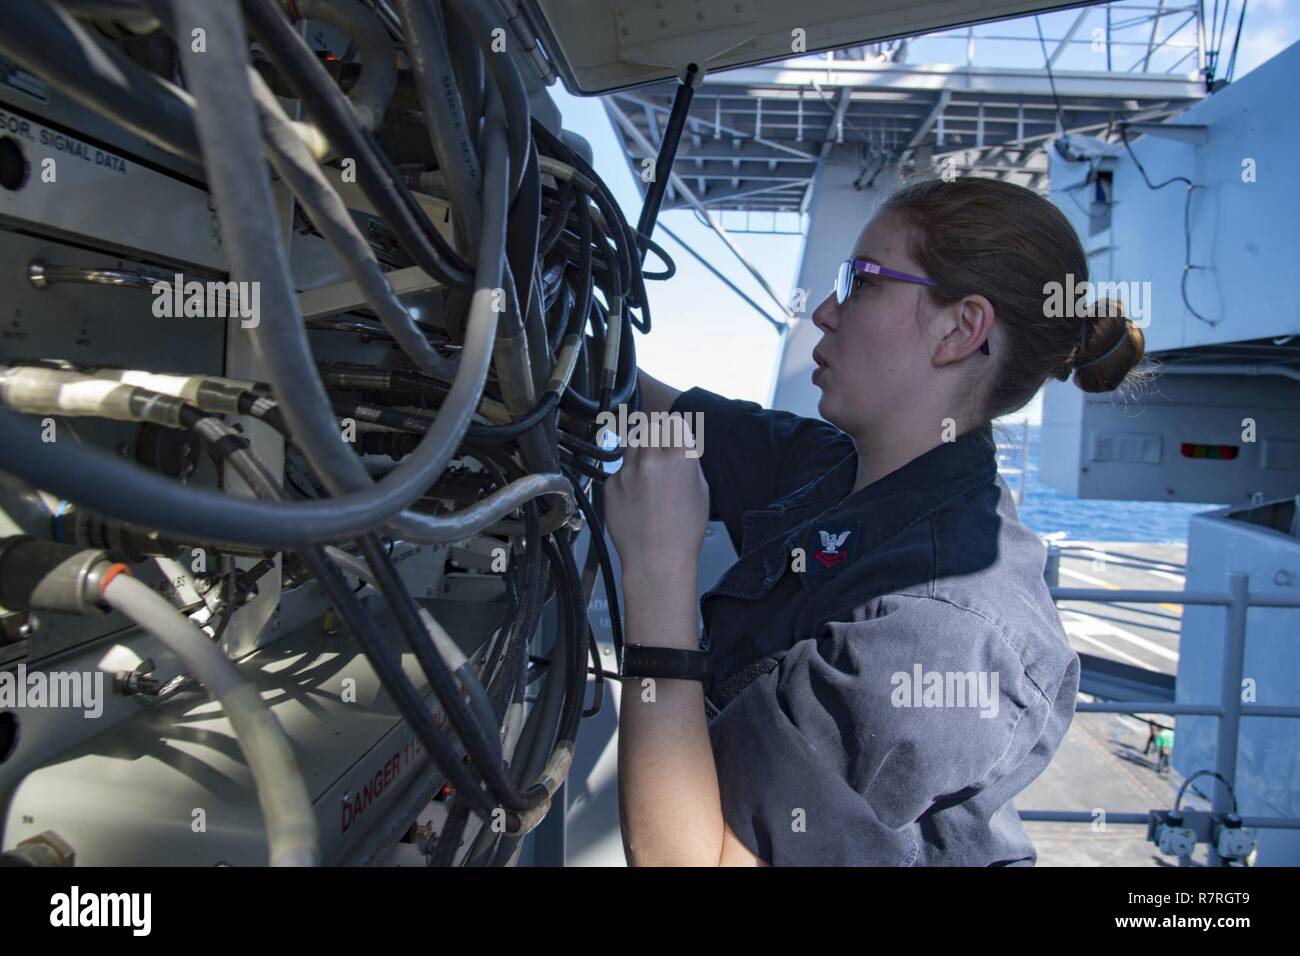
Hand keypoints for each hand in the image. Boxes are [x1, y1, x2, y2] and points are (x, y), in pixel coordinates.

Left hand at [603, 413, 708, 580]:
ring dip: (640, 452)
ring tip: (648, 476)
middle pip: (650, 427)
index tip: (673, 434)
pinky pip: (620, 470)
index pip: (673, 421)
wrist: (656, 559)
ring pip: (632, 444)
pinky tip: (636, 497)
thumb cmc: (683, 531)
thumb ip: (688, 461)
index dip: (674, 428)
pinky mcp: (610, 484)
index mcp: (679, 456)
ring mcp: (627, 470)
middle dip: (656, 436)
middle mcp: (650, 458)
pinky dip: (627, 476)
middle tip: (660, 451)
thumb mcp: (701, 490)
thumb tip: (678, 446)